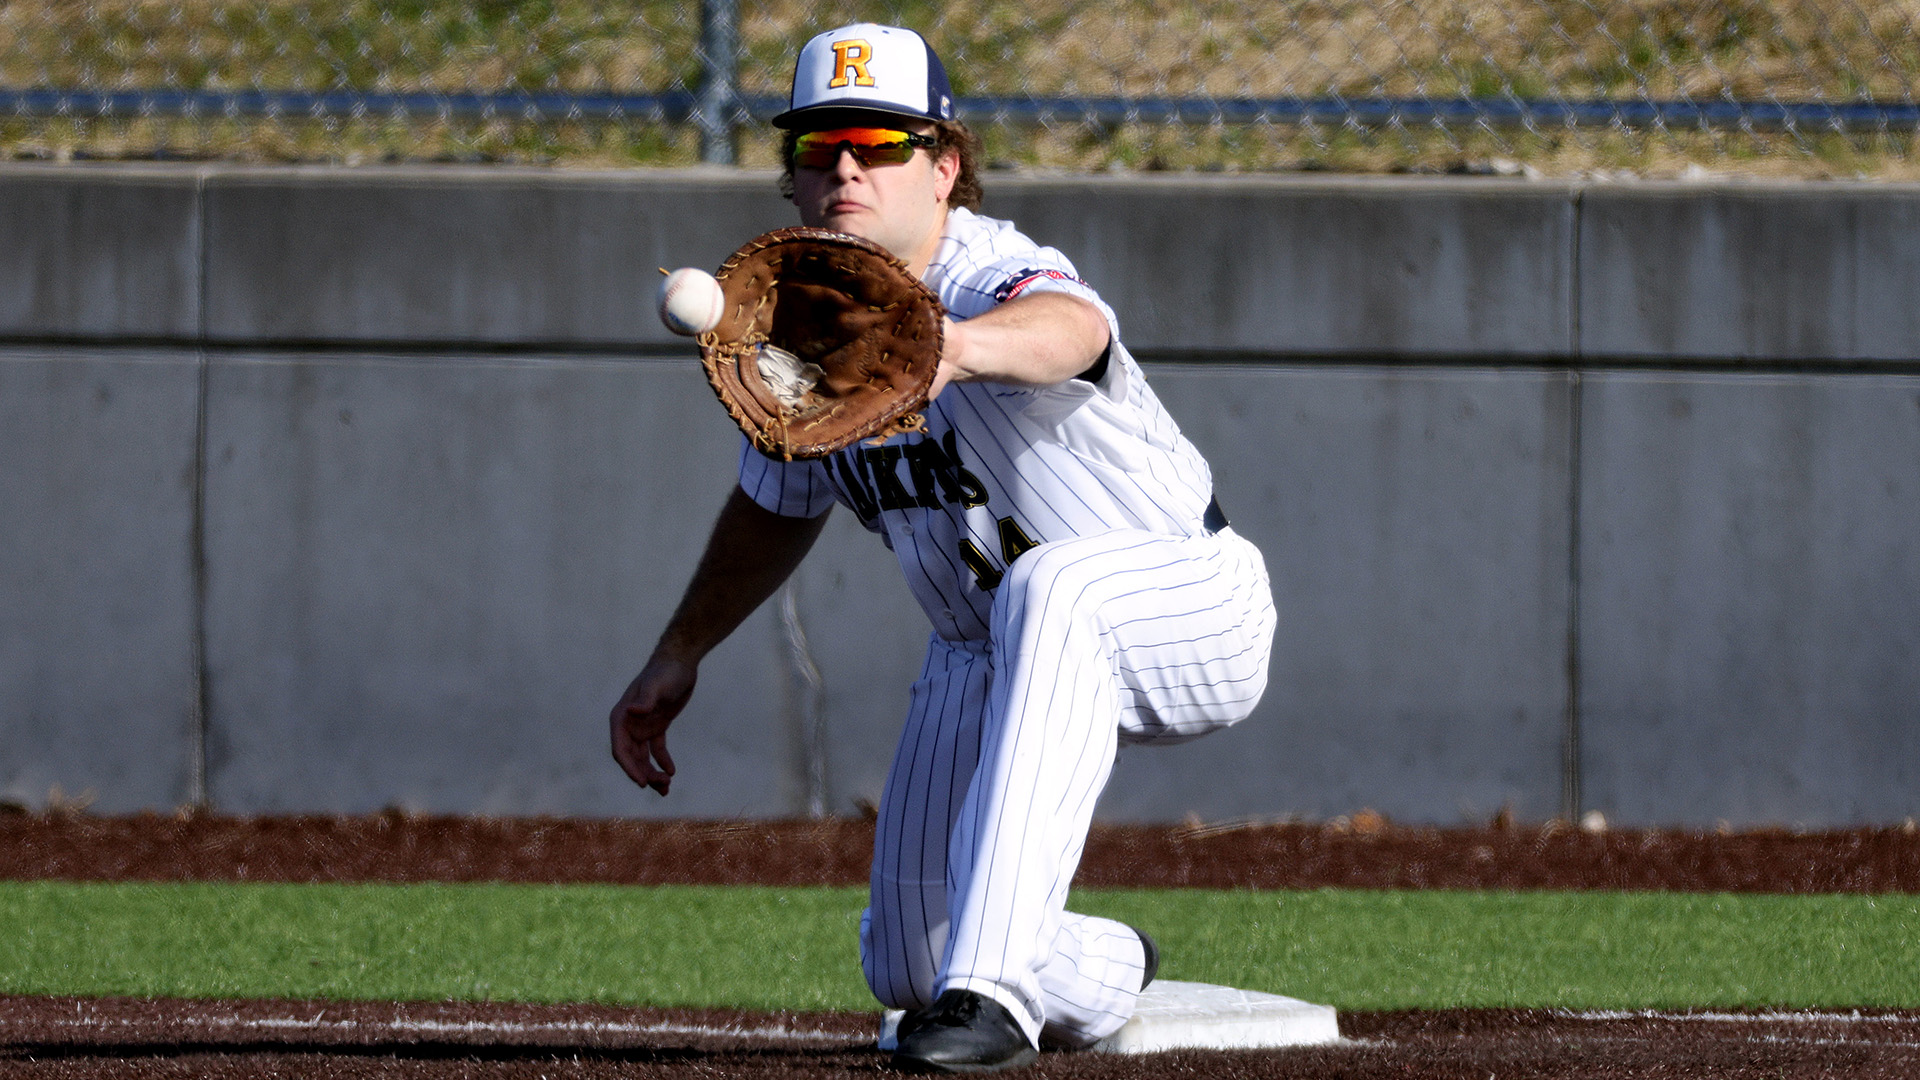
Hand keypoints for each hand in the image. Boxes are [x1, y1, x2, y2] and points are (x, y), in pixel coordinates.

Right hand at [609, 656, 695, 794]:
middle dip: (643, 774)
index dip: (629, 768)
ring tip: (666, 786)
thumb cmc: (666, 671)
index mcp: (622, 717)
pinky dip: (662, 761)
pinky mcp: (657, 726)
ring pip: (643, 757)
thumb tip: (633, 711)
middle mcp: (629, 724)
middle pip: (631, 758)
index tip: (641, 783)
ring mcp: (642, 726)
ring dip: (652, 773)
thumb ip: (645, 700)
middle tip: (662, 786)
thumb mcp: (657, 685)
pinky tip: (671, 772)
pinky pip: (656, 749)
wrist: (680, 662)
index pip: (620, 749)